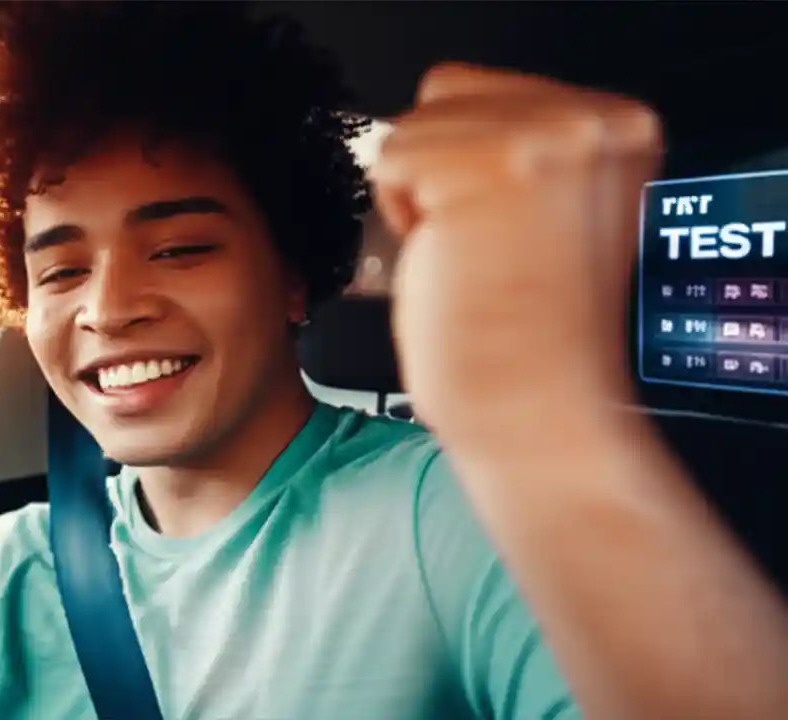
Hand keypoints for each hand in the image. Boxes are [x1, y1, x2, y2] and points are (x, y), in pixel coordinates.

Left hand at [370, 63, 661, 450]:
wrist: (536, 411)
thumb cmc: (531, 342)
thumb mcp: (553, 217)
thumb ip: (525, 155)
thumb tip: (452, 120)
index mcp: (620, 132)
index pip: (492, 93)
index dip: (466, 167)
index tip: (499, 233)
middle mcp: (594, 123)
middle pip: (447, 97)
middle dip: (440, 175)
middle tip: (481, 251)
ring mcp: (545, 138)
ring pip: (415, 126)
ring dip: (419, 195)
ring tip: (470, 257)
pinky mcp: (489, 166)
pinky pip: (392, 158)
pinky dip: (399, 213)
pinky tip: (448, 258)